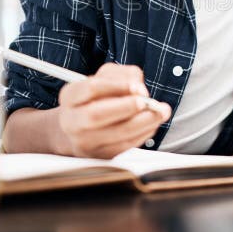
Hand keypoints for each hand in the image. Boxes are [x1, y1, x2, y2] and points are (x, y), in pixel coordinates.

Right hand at [57, 63, 171, 158]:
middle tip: (148, 102)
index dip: (117, 86)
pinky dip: (144, 133)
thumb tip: (139, 88)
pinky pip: (125, 145)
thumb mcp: (105, 78)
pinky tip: (153, 124)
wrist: (80, 128)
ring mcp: (84, 142)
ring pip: (116, 133)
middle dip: (126, 107)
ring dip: (144, 122)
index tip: (139, 87)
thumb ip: (123, 75)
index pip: (91, 89)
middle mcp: (72, 121)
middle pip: (96, 115)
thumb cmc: (97, 98)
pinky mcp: (101, 156)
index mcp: (70, 96)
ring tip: (162, 111)